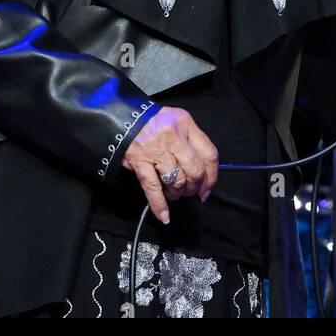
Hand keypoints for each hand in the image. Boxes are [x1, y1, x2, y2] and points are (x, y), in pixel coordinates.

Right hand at [121, 107, 218, 224]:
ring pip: (177, 180)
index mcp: (186, 124)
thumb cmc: (154, 122)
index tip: (207, 189)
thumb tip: (203, 171)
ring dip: (177, 193)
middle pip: (195, 170)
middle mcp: (174, 136)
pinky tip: (164, 216)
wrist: (123, 119)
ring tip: (174, 193)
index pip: (209, 154)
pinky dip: (159, 205)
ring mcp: (156, 150)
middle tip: (190, 192)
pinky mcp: (140, 162)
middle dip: (195, 187)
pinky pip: (153, 188)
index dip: (212, 176)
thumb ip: (191, 140)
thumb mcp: (177, 122)